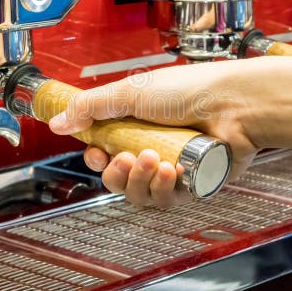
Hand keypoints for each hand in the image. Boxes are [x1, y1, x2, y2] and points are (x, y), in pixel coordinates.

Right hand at [48, 62, 263, 206]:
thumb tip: (56, 122)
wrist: (235, 104)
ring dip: (140, 181)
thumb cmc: (190, 91)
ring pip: (141, 193)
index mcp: (136, 124)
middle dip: (116, 173)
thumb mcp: (130, 92)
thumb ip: (90, 108)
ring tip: (153, 160)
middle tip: (126, 158)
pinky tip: (172, 172)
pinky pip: (167, 199)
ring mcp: (172, 167)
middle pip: (119, 178)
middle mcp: (153, 146)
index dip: (96, 158)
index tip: (96, 153)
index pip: (104, 152)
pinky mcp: (193, 184)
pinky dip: (165, 188)